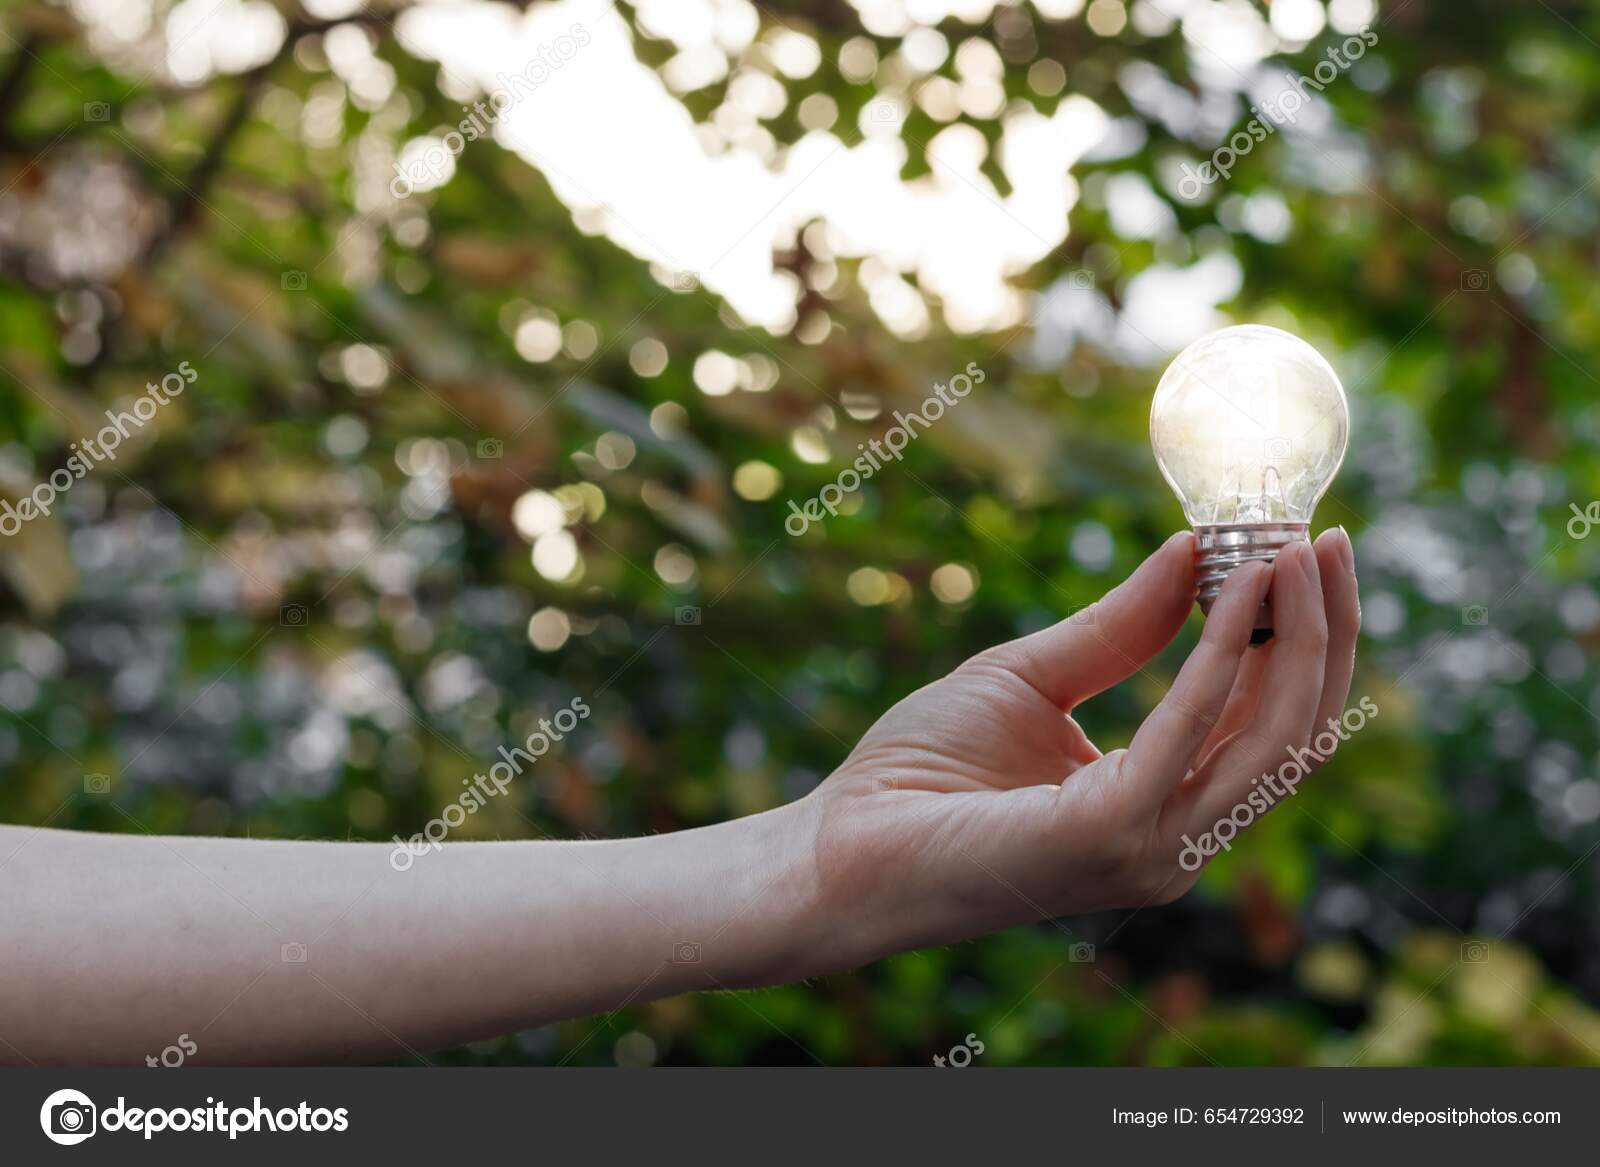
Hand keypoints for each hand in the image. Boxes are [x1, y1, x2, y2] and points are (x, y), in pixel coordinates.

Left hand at [804, 529, 1359, 967]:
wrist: (835, 850)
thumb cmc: (919, 775)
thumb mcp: (1030, 679)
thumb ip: (1119, 629)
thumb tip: (1194, 552)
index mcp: (1158, 809)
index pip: (1264, 727)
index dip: (1295, 640)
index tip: (1305, 550)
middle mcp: (1173, 841)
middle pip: (1290, 734)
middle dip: (1321, 632)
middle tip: (1328, 539)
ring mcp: (1149, 851)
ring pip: (1268, 740)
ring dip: (1292, 637)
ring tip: (1298, 547)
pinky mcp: (1109, 839)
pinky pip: (1188, 735)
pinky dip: (1221, 658)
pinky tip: (1235, 588)